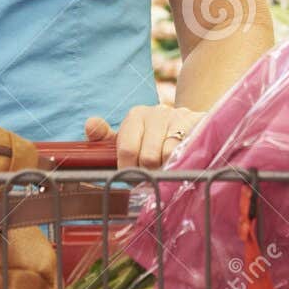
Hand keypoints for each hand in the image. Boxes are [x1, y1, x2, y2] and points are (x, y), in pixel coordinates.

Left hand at [85, 105, 204, 169]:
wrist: (186, 124)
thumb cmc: (150, 137)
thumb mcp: (126, 137)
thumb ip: (103, 137)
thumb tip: (90, 124)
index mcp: (136, 115)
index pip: (127, 150)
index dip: (129, 169)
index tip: (132, 176)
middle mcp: (157, 112)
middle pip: (148, 157)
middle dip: (148, 173)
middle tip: (151, 176)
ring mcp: (179, 117)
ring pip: (168, 156)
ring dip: (166, 170)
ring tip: (166, 170)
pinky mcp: (198, 124)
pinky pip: (187, 151)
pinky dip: (183, 163)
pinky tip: (181, 164)